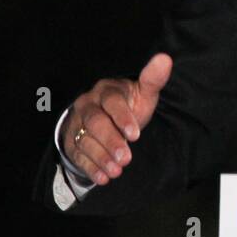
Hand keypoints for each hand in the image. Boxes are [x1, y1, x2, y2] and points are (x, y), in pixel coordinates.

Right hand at [61, 53, 172, 185]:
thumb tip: (165, 59)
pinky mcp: (71, 141)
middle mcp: (87, 105)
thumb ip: (153, 79)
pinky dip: (90, 167)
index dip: (122, 118)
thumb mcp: (143, 93)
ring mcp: (76, 124)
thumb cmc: (129, 104)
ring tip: (117, 171)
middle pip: (95, 123)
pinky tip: (103, 178)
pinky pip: (77, 155)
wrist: (106, 117)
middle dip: (111, 141)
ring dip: (100, 157)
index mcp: (106, 91)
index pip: (112, 102)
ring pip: (85, 140)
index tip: (135, 135)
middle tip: (126, 158)